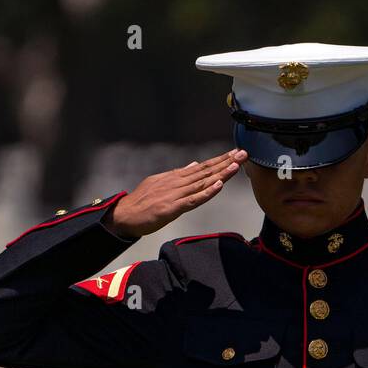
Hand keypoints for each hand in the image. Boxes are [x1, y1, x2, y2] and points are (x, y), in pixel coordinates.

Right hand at [103, 149, 247, 239]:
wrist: (124, 215)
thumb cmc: (142, 202)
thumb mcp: (160, 182)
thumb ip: (179, 175)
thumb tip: (194, 164)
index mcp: (176, 177)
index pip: (202, 166)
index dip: (220, 160)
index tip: (235, 153)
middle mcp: (177, 182)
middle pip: (206, 171)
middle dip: (226, 162)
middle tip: (243, 153)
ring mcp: (175, 194)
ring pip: (202, 183)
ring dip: (220, 174)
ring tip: (236, 165)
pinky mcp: (172, 208)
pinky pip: (193, 200)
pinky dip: (206, 193)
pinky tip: (218, 186)